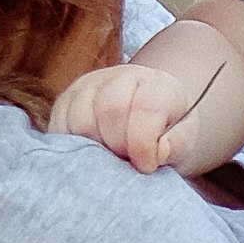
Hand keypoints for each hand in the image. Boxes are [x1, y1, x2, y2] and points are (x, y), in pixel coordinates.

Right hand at [48, 49, 209, 170]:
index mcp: (156, 84)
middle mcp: (120, 77)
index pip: (145, 107)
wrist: (148, 128)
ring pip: (79, 120)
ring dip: (95, 149)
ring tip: (110, 160)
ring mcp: (88, 88)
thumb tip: (158, 151)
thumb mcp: (184, 142)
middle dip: (118, 146)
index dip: (143, 144)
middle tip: (127, 163)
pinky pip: (58, 128)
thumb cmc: (167, 137)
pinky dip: (73, 149)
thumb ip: (177, 145)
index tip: (148, 165)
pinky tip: (92, 157)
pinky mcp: (64, 105)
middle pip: (109, 109)